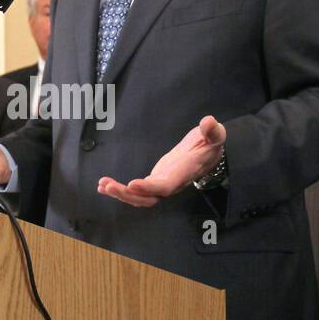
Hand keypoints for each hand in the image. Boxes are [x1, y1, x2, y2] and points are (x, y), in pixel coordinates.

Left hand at [98, 116, 226, 207]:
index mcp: (183, 173)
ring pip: (140, 197)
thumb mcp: (215, 136)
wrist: (208, 154)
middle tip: (108, 185)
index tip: (132, 184)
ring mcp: (162, 184)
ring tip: (102, 185)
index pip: (165, 186)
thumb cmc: (211, 144)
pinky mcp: (155, 180)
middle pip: (148, 197)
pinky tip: (104, 185)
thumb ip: (213, 131)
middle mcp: (171, 183)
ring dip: (121, 193)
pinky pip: (137, 191)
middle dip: (128, 194)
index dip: (149, 187)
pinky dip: (121, 189)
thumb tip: (209, 122)